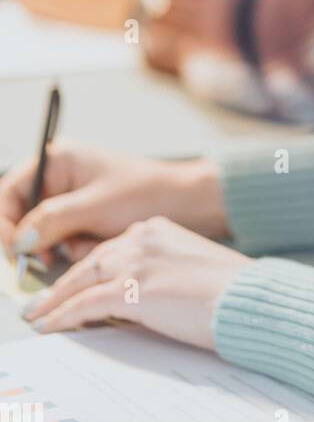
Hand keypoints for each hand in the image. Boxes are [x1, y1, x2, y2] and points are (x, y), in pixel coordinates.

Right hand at [0, 142, 228, 261]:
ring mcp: (72, 201)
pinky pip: (66, 243)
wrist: (187, 204)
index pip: (11, 191)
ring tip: (88, 242)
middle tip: (46, 260)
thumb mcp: (94, 206)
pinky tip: (100, 243)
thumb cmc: (146, 192)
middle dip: (38, 241)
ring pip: (45, 236)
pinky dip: (79, 250)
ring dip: (63, 247)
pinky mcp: (84, 221)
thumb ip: (52, 221)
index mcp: (59, 160)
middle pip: (24, 217)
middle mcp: (60, 178)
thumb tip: (20, 240)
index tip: (13, 251)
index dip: (5, 224)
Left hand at [21, 217, 246, 349]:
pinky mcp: (131, 289)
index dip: (88, 267)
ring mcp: (136, 261)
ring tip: (37, 314)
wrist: (246, 297)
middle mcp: (143, 237)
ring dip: (54, 300)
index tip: (73, 281)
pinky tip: (49, 325)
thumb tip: (134, 297)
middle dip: (64, 282)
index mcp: (158, 228)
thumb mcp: (189, 267)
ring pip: (81, 279)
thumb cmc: (229, 289)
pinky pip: (84, 304)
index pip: (112, 246)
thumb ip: (158, 271)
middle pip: (91, 260)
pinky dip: (62, 315)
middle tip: (43, 299)